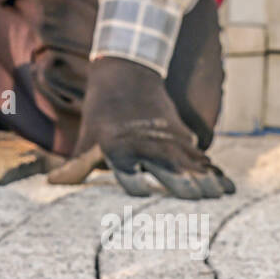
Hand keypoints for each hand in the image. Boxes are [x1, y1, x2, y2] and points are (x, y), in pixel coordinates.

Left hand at [48, 56, 234, 198]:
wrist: (127, 77)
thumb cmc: (102, 116)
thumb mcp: (88, 137)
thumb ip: (77, 164)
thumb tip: (51, 182)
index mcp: (118, 145)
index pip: (125, 166)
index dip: (132, 179)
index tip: (141, 196)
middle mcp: (145, 142)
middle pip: (163, 163)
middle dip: (179, 181)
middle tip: (196, 200)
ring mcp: (166, 138)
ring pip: (187, 160)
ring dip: (203, 178)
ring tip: (218, 196)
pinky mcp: (182, 135)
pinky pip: (200, 155)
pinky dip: (213, 169)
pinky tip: (228, 186)